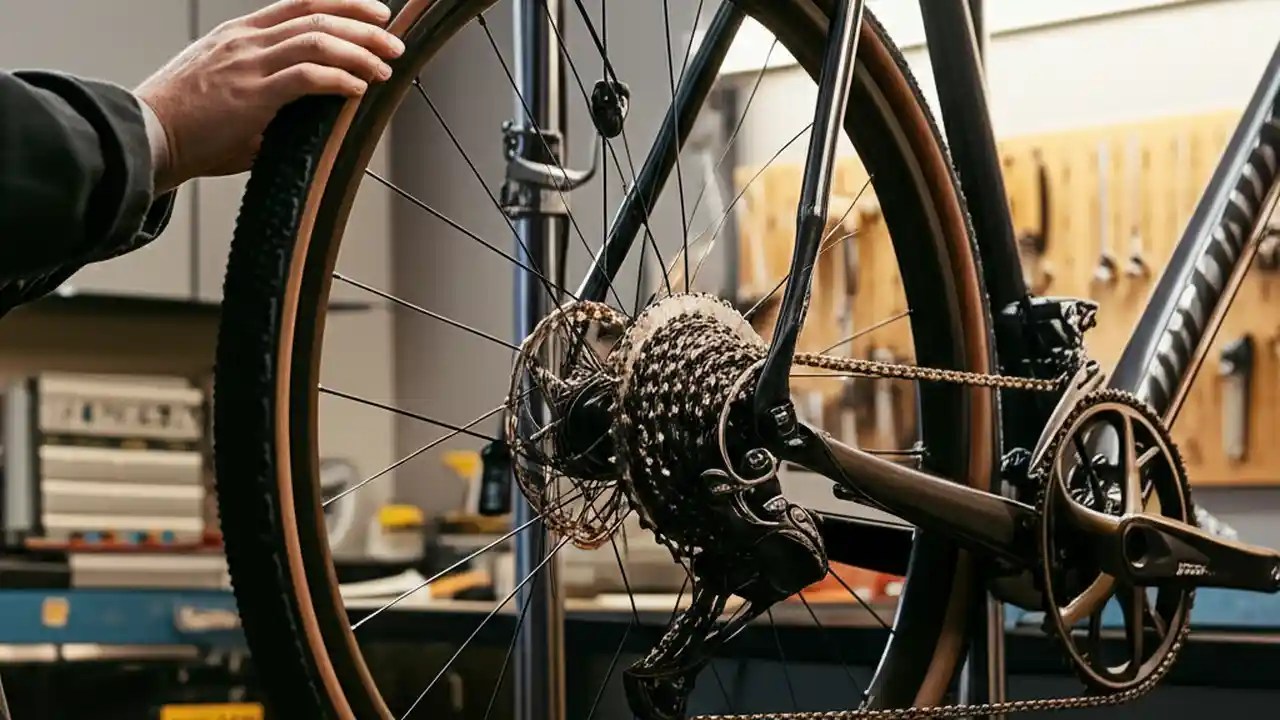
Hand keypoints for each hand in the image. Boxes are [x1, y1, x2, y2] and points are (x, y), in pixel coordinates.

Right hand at [134, 0, 404, 192]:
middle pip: (317, 16)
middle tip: (394, 42)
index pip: (301, 4)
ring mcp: (248, 65)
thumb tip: (312, 103)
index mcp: (240, 34)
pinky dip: (339, 80)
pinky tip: (358, 89)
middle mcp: (246, 41)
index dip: (344, 3)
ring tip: (385, 67)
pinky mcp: (252, 95)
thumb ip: (267, 84)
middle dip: (364, 27)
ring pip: (317, 41)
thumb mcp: (225, 86)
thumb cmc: (184, 122)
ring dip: (359, 53)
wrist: (144, 137)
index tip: (375, 14)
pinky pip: (307, 77)